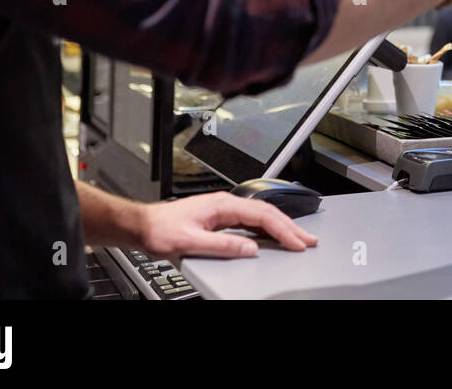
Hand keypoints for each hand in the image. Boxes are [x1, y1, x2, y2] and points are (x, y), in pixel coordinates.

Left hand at [137, 192, 318, 259]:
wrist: (143, 226)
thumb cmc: (161, 229)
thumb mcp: (191, 241)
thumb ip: (223, 245)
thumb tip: (251, 248)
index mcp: (223, 205)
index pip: (263, 215)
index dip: (284, 230)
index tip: (298, 242)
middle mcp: (226, 203)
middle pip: (267, 213)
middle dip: (290, 227)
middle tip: (309, 240)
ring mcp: (224, 209)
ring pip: (261, 216)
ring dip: (281, 227)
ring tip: (298, 239)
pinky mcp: (220, 218)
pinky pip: (251, 221)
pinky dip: (267, 230)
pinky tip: (273, 237)